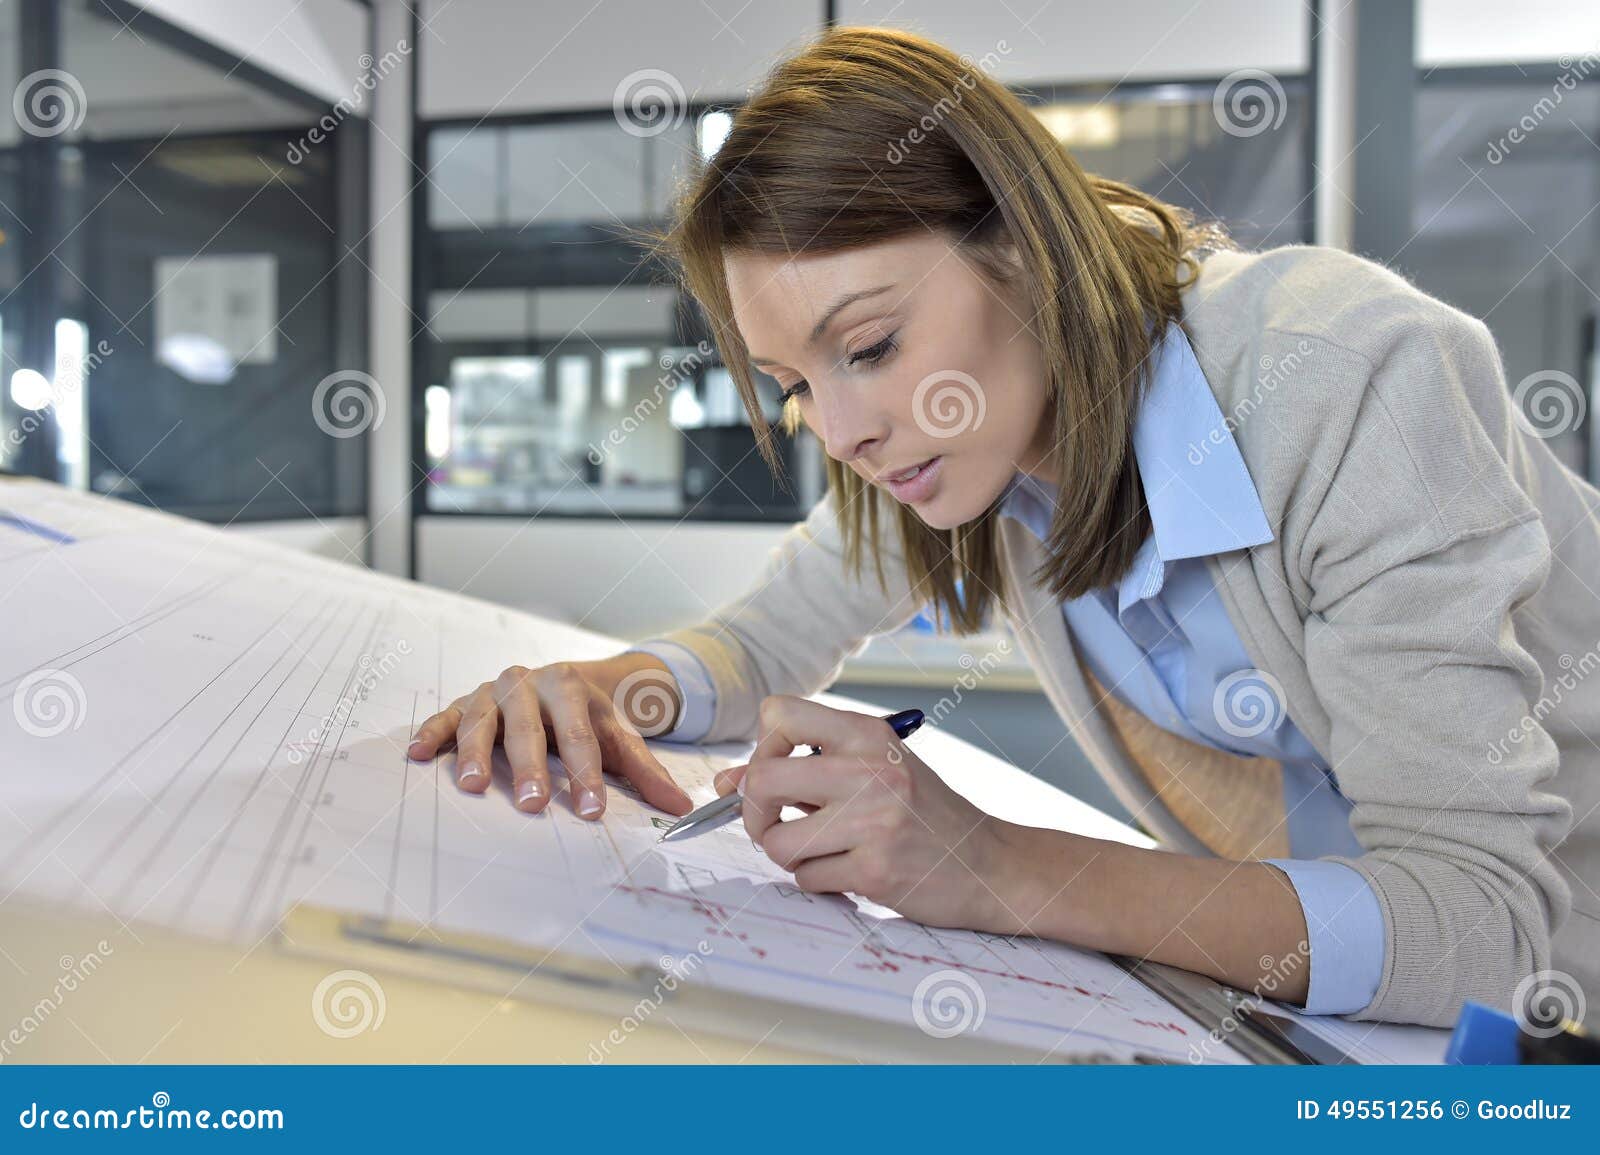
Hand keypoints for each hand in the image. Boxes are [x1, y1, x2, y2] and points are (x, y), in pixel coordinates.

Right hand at [407, 654, 693, 819]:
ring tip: (470, 785)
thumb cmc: (588, 718)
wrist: (563, 680)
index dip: (587, 775)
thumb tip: (682, 808)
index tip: (592, 810)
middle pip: (530, 731)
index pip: (581, 738)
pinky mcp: (465, 702)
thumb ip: (646, 773)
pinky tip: (415, 755)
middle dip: (532, 767)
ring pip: (483, 722)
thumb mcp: (619, 737)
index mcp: (571, 690)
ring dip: (474, 753)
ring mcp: (494, 692)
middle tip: (535, 802)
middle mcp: (529, 685)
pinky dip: (430, 734)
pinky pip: (445, 717)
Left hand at [712, 696, 1005, 929]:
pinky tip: (850, 871)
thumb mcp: (872, 769)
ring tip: (821, 850)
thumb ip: (802, 768)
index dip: (762, 747)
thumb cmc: (922, 811)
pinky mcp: (875, 871)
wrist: (988, 862)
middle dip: (753, 810)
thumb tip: (723, 783)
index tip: (779, 772)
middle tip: (775, 822)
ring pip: (776, 841)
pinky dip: (819, 881)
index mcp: (868, 733)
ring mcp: (874, 821)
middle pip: (761, 780)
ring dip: (787, 854)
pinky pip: (806, 879)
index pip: (778, 713)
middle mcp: (871, 770)